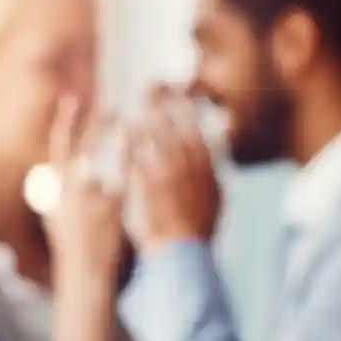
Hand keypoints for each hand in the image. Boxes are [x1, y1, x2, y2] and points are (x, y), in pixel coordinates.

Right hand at [40, 96, 124, 340]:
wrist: (84, 278)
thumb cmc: (71, 251)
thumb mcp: (54, 220)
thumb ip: (51, 196)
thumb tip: (46, 178)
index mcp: (53, 191)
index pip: (56, 149)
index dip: (64, 123)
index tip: (72, 100)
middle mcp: (67, 191)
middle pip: (79, 146)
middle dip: (91, 121)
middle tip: (105, 99)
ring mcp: (89, 199)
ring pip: (101, 157)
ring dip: (112, 134)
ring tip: (126, 114)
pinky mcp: (109, 208)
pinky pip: (121, 175)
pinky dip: (130, 157)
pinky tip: (141, 141)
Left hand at [128, 87, 220, 254]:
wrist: (181, 253)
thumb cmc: (199, 227)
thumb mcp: (216, 195)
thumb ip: (213, 167)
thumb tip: (216, 145)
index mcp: (206, 165)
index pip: (196, 126)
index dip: (185, 105)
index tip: (176, 90)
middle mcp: (187, 165)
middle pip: (174, 124)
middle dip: (162, 102)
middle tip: (151, 87)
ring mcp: (166, 174)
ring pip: (155, 137)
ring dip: (145, 118)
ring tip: (136, 107)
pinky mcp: (146, 187)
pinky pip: (138, 157)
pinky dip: (131, 142)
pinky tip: (123, 131)